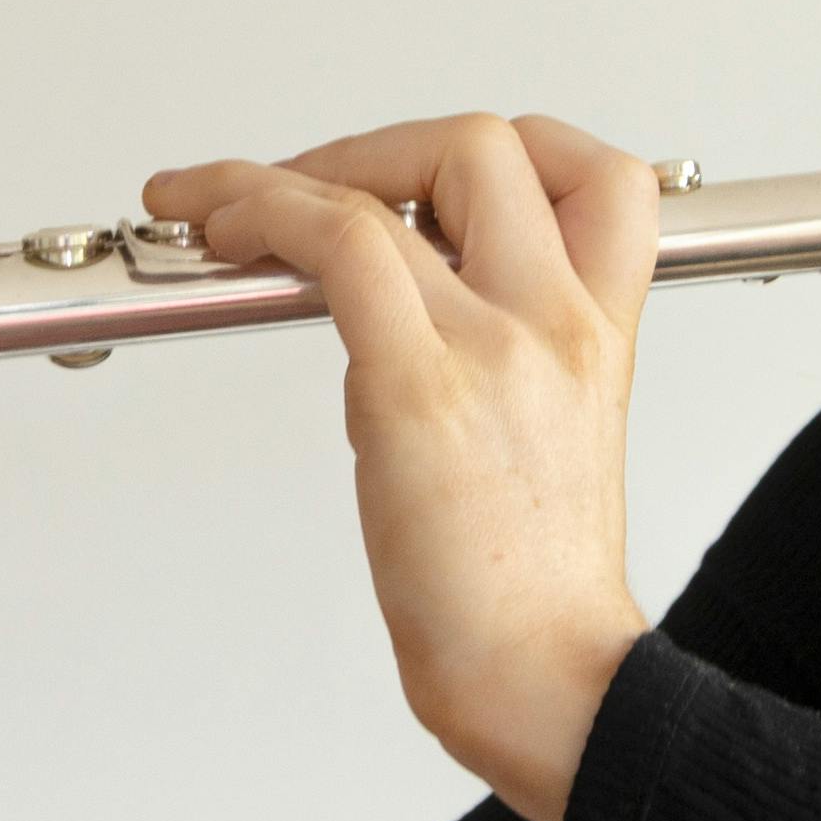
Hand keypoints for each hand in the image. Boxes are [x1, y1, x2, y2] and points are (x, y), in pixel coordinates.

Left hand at [142, 112, 659, 820]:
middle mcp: (557, 319)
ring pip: (385, 183)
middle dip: (375, 147)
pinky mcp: (416, 384)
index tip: (422, 183)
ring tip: (217, 211)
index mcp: (600, 333)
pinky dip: (259, 211)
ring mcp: (491, 345)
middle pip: (490, 144)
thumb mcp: (545, 438)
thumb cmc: (528, 586)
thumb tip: (394, 308)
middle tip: (303, 189)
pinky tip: (219, 234)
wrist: (545, 676)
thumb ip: (492, 357)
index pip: (603, 177)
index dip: (513, 152)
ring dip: (279, 177)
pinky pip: (333, 243)